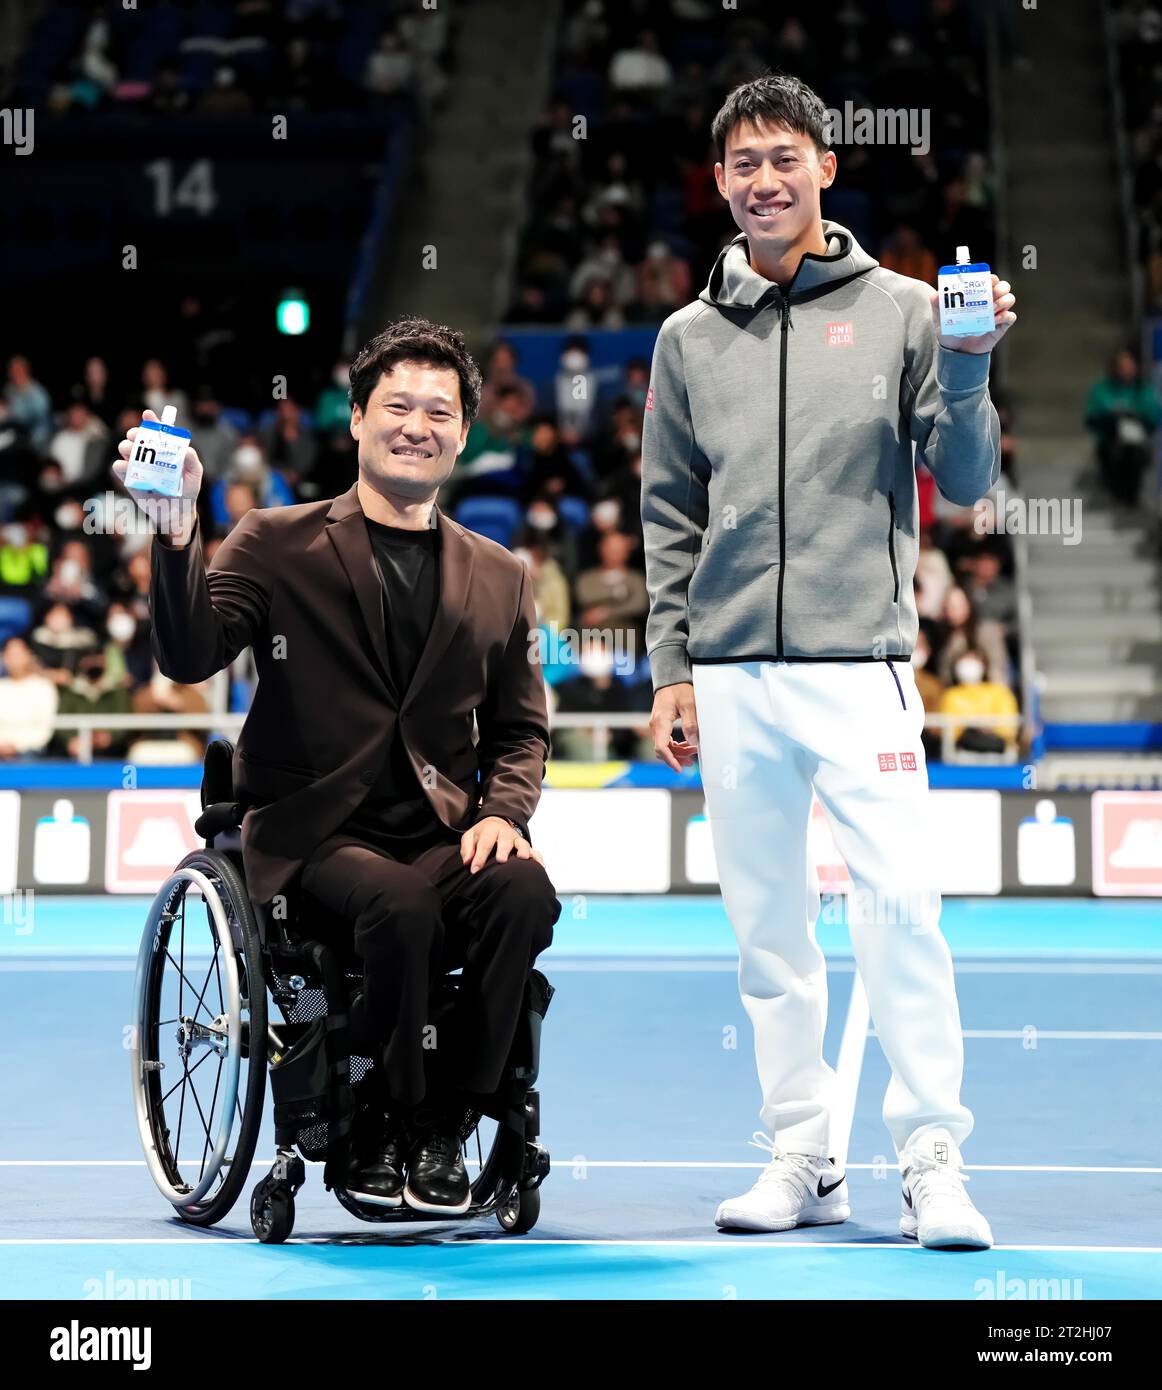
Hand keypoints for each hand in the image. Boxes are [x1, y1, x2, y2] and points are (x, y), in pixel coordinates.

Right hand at [112, 409, 202, 546]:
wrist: (176, 512)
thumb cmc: (186, 490)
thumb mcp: (194, 475)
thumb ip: (192, 461)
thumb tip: (187, 450)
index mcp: (164, 449)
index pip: (156, 430)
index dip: (151, 420)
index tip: (148, 415)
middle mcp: (149, 454)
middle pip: (137, 436)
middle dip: (135, 432)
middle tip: (137, 436)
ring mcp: (137, 465)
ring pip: (125, 448)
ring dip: (126, 446)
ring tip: (131, 451)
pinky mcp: (129, 478)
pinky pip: (119, 467)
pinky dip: (120, 465)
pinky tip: (126, 466)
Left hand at [460, 815, 544, 874]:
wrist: (497, 823)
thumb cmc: (482, 834)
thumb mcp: (470, 836)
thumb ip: (467, 848)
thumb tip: (468, 861)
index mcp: (490, 830)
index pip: (484, 844)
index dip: (479, 858)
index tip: (475, 871)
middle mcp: (505, 833)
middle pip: (505, 841)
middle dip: (503, 850)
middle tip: (501, 860)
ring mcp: (517, 839)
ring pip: (522, 843)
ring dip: (523, 850)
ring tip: (523, 858)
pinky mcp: (525, 846)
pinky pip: (534, 851)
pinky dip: (538, 858)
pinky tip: (540, 867)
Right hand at [650, 681, 698, 770]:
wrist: (671, 680)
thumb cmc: (680, 689)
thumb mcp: (689, 705)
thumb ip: (691, 724)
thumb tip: (693, 743)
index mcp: (661, 721)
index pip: (661, 747)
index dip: (670, 760)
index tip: (679, 768)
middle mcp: (656, 726)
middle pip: (663, 750)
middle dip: (677, 757)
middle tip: (692, 759)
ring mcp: (657, 726)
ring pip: (664, 747)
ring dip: (677, 752)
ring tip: (692, 752)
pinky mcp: (660, 725)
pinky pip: (665, 741)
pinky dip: (675, 746)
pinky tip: (686, 746)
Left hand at [931, 274, 1016, 353]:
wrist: (957, 352)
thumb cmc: (951, 331)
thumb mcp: (941, 318)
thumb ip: (938, 306)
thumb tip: (936, 296)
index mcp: (978, 295)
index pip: (990, 280)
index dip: (991, 277)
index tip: (987, 280)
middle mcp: (990, 301)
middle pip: (1003, 286)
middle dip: (1000, 287)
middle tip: (991, 294)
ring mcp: (997, 313)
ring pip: (1010, 298)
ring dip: (1003, 301)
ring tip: (992, 309)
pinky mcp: (1002, 326)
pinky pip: (1010, 316)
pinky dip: (1005, 316)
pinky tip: (994, 321)